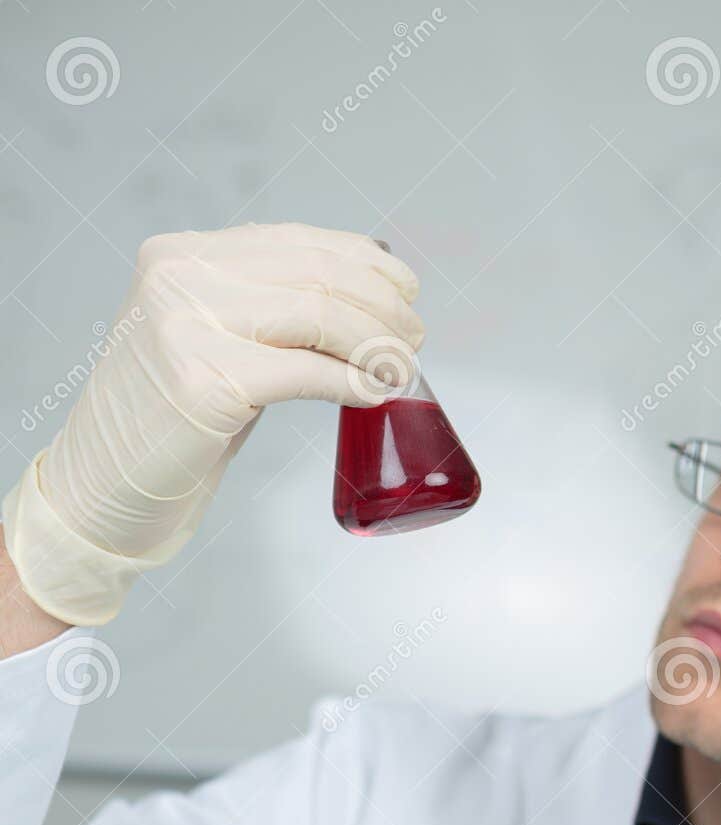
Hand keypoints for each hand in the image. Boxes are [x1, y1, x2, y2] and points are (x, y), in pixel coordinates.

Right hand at [1, 223, 422, 625]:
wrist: (103, 483)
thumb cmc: (167, 420)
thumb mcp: (209, 340)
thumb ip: (262, 309)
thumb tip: (361, 301)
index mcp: (180, 255)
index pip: (296, 241)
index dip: (364, 261)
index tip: (405, 287)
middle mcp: (179, 277)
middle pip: (316, 276)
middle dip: (381, 306)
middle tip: (414, 338)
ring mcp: (187, 326)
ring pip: (319, 316)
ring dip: (377, 343)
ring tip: (403, 367)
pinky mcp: (204, 383)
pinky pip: (306, 374)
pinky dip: (352, 382)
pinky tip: (375, 392)